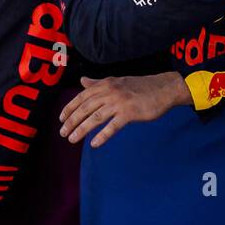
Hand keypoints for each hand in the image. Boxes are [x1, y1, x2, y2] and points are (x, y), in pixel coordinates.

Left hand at [59, 72, 188, 146]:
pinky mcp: (129, 113)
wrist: (163, 89)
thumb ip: (98, 83)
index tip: (61, 119)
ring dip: (81, 130)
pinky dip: (102, 136)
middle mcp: (110, 92)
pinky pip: (112, 126)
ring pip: (95, 118)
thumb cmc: (140, 87)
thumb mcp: (116, 82)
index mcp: (105, 84)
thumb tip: (82, 81)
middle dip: (71, 121)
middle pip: (85, 108)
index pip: (82, 97)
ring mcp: (119, 102)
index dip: (69, 108)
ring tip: (72, 139)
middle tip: (63, 133)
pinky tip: (94, 144)